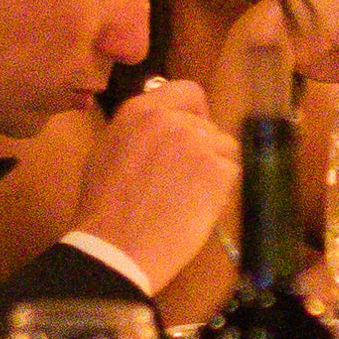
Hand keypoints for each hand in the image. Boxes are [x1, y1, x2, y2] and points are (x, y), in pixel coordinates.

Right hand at [76, 80, 236, 286]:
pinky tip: (194, 208)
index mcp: (138, 111)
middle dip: (202, 151)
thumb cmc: (106, 209)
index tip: (193, 134)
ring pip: (225, 149)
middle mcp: (168, 119)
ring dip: (213, 172)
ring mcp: (194, 142)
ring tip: (185, 198)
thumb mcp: (109, 151)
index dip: (196, 113)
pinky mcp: (214, 169)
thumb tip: (165, 119)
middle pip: (209, 126)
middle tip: (181, 183)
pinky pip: (232, 172)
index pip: (187, 91)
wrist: (116, 248)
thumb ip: (140, 129)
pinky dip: (220, 192)